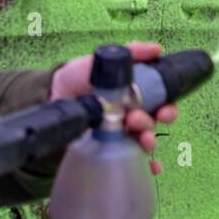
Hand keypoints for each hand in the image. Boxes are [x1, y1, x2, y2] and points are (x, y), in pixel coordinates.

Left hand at [49, 41, 178, 174]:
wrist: (49, 98)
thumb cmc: (77, 79)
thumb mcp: (101, 61)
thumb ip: (130, 52)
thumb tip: (157, 49)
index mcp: (136, 97)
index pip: (162, 104)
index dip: (169, 108)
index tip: (165, 109)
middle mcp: (132, 117)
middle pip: (155, 124)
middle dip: (154, 123)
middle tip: (139, 120)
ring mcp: (122, 135)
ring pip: (146, 141)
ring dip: (149, 141)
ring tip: (139, 138)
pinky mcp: (108, 150)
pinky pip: (133, 161)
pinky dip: (148, 167)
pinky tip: (152, 169)